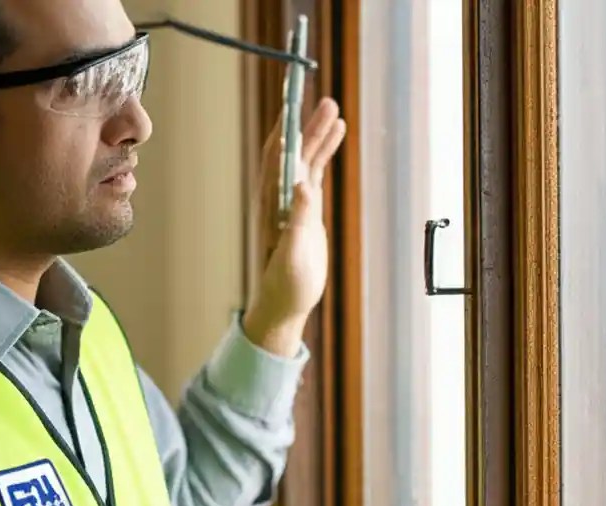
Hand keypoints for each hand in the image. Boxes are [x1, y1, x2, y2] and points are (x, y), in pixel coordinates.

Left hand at [243, 97, 347, 356]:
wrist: (284, 306)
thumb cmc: (283, 286)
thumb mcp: (292, 255)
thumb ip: (298, 221)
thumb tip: (305, 185)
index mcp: (270, 203)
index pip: (276, 158)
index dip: (286, 130)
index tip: (296, 104)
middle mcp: (278, 197)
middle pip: (292, 152)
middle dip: (306, 125)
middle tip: (325, 101)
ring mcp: (292, 202)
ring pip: (305, 158)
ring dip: (318, 134)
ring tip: (334, 109)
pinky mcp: (306, 210)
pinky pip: (315, 172)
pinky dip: (324, 151)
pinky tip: (336, 134)